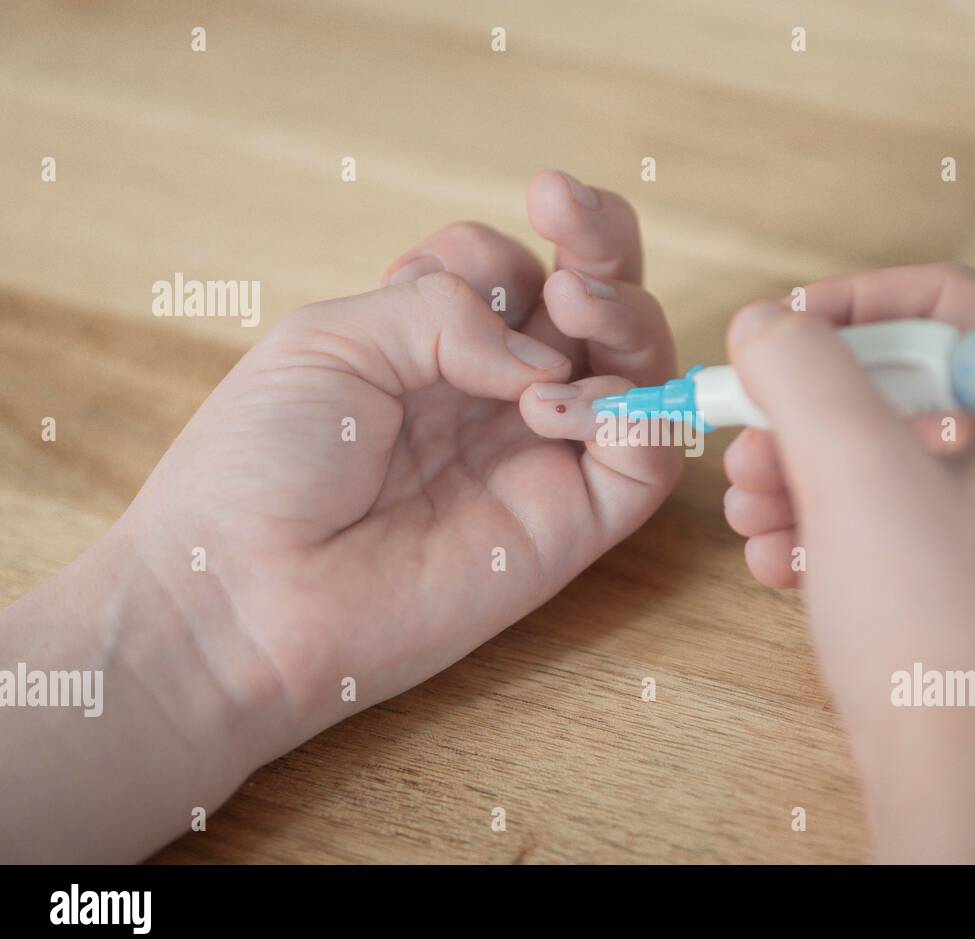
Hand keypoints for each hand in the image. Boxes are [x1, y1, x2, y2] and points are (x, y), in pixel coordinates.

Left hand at [0, 172, 679, 859]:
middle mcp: (497, 397)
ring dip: (627, 321)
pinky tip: (552, 407)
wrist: (242, 594)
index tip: (484, 246)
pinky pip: (647, 462)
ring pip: (641, 376)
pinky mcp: (569, 528)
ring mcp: (538, 460)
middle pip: (595, 310)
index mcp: (434, 350)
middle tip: (572, 222)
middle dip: (602, 249)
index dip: (517, 244)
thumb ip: (442, 311)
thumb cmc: (260, 464)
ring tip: (573, 309)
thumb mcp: (334, 339)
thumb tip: (540, 352)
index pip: (515, 273)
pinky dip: (636, 415)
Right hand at [722, 264, 974, 861]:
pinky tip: (777, 565)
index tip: (783, 326)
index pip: (958, 306)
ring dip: (804, 476)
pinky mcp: (973, 599)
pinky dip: (828, 534)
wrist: (972, 798)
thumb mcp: (860, 475)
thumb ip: (806, 372)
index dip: (861, 300)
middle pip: (909, 391)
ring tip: (747, 512)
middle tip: (748, 441)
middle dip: (811, 412)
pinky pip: (893, 534)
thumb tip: (765, 322)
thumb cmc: (939, 632)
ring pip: (890, 468)